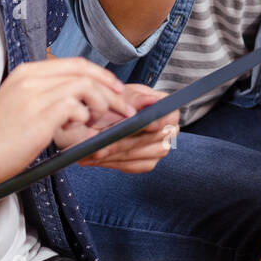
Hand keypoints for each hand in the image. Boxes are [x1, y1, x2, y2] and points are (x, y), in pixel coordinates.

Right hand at [0, 58, 139, 196]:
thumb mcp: (20, 106)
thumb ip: (46, 95)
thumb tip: (82, 100)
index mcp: (27, 72)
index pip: (76, 63)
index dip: (101, 75)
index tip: (116, 89)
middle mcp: (30, 78)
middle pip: (86, 71)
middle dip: (111, 88)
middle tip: (125, 106)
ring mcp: (34, 95)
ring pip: (86, 87)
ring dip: (102, 105)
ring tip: (100, 122)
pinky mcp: (39, 116)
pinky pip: (77, 107)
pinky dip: (86, 119)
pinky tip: (81, 131)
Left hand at [56, 84, 180, 174]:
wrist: (113, 117)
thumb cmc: (122, 102)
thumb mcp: (126, 95)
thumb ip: (136, 99)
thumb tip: (151, 100)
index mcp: (169, 110)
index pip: (166, 117)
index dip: (150, 122)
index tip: (131, 126)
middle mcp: (170, 131)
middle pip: (149, 140)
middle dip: (121, 141)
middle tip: (98, 142)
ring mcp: (160, 149)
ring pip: (137, 154)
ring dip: (112, 154)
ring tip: (91, 151)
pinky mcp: (148, 163)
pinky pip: (131, 165)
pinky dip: (112, 162)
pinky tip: (96, 158)